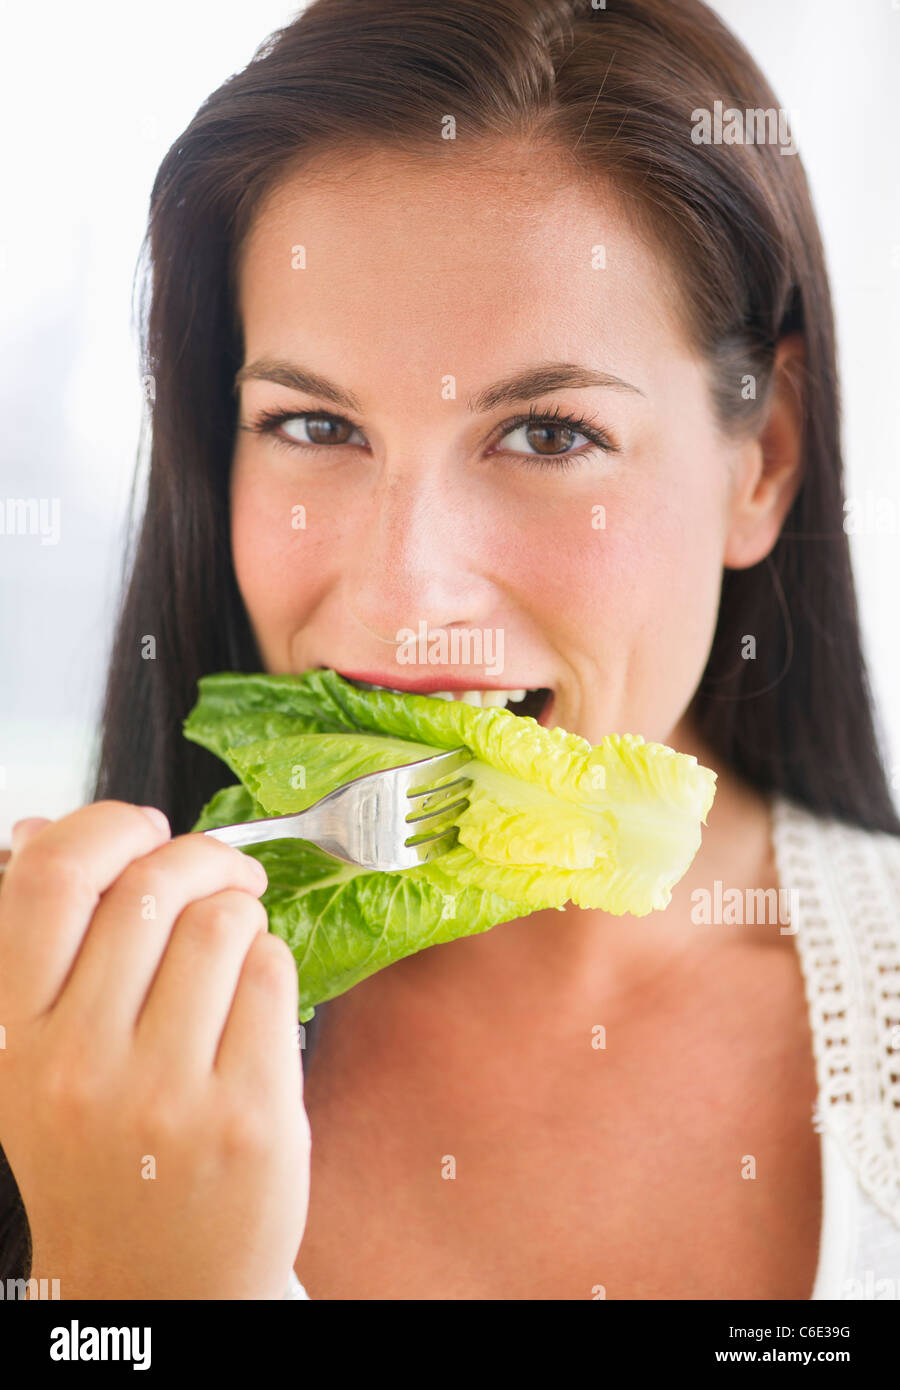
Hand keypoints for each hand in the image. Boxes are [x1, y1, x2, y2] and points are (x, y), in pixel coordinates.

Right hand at [0, 802, 309, 1298]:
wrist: (159, 1287)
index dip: (105, 825)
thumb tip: (36, 830)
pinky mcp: (250, 1112)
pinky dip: (273, 963)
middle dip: (202, 858)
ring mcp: (167, 1093)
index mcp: (17, 1041)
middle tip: (222, 874)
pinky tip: (256, 1000)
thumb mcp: (39, 1063)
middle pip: (153, 886)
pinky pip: (273, 972)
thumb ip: (41, 949)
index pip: (48, 882)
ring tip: (237, 947)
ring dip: (241, 913)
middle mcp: (82, 1065)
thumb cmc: (103, 1160)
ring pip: (222, 921)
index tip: (143, 827)